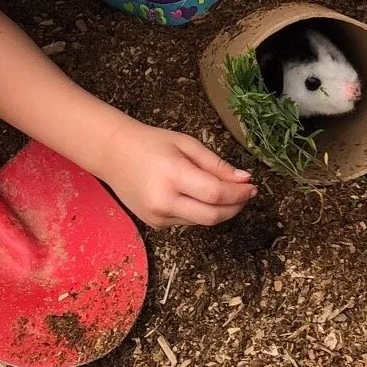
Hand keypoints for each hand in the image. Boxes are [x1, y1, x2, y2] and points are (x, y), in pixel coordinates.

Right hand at [100, 123, 256, 227]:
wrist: (113, 154)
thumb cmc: (151, 143)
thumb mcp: (187, 144)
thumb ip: (216, 164)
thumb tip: (244, 179)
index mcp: (173, 175)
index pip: (216, 194)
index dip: (239, 194)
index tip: (252, 187)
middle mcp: (164, 200)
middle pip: (212, 216)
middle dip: (235, 208)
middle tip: (247, 195)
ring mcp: (158, 215)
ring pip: (201, 221)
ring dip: (220, 211)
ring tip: (226, 194)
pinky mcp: (154, 224)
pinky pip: (187, 221)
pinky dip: (200, 212)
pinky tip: (199, 197)